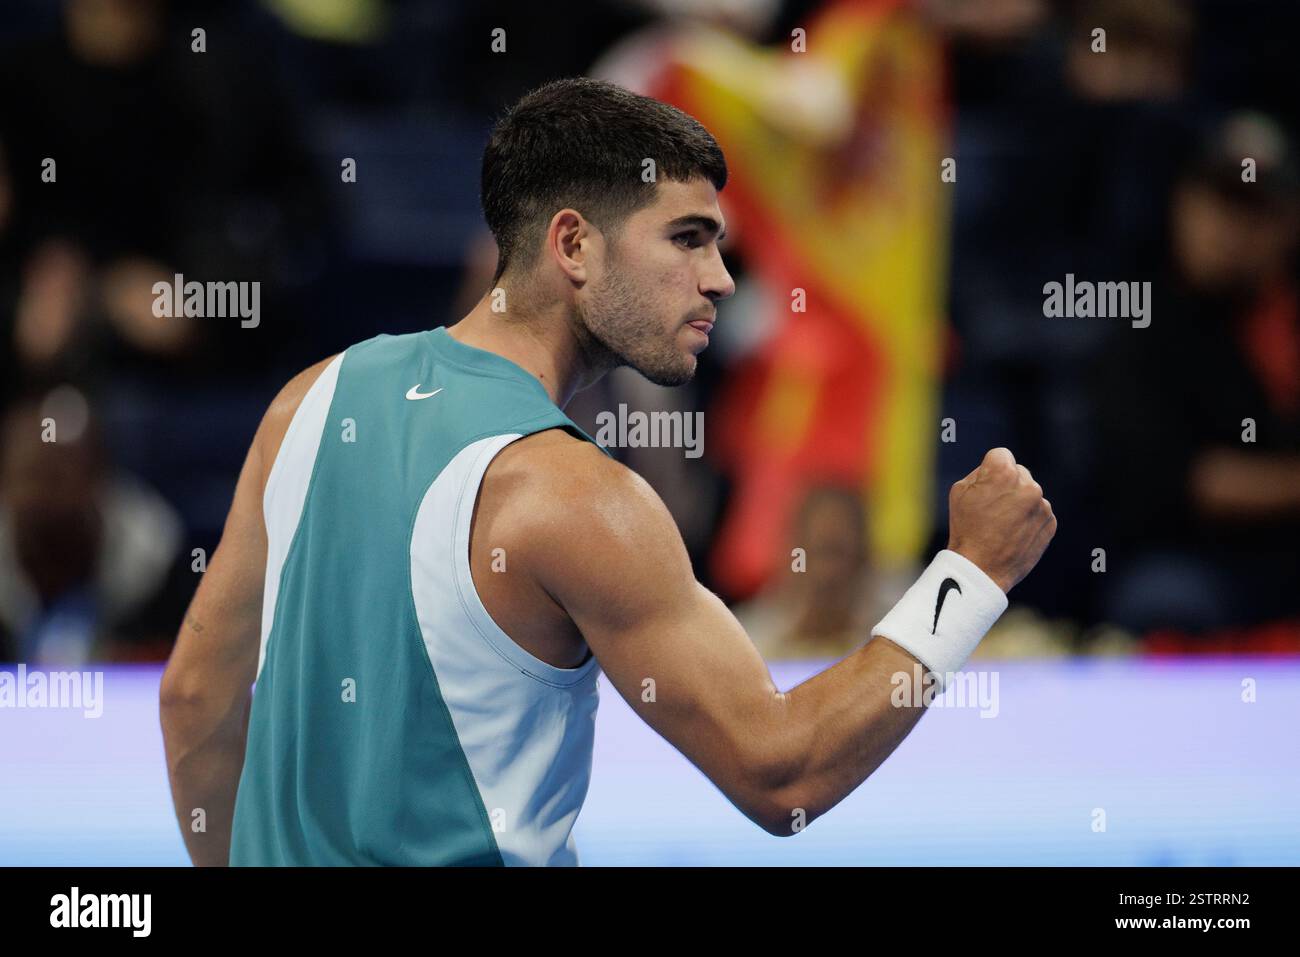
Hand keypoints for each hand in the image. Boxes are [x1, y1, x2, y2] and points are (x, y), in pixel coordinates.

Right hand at [946, 447, 1056, 592]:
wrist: (981, 568)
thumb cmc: (966, 528)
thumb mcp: (959, 491)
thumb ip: (981, 473)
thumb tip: (995, 470)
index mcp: (1004, 472)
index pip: (1001, 455)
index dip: (990, 469)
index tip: (986, 485)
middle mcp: (1028, 485)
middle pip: (1018, 473)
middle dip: (1007, 485)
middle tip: (992, 508)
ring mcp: (1042, 505)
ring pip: (1029, 493)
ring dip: (1019, 502)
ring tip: (1001, 524)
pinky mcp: (1050, 522)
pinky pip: (1038, 512)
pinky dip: (1028, 519)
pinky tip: (1013, 533)